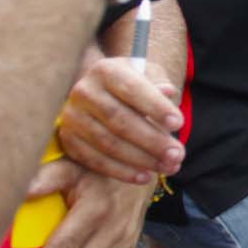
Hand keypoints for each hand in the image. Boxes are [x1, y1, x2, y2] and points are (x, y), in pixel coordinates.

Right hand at [55, 55, 183, 184]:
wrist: (99, 96)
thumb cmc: (131, 86)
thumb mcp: (147, 76)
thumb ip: (158, 82)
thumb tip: (168, 92)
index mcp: (105, 71)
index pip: (132, 89)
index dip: (156, 107)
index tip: (179, 123)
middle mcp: (84, 92)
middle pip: (120, 120)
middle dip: (152, 140)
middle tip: (177, 154)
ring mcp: (72, 117)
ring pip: (109, 144)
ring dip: (141, 159)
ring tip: (168, 166)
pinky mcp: (69, 140)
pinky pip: (95, 161)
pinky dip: (122, 172)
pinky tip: (144, 176)